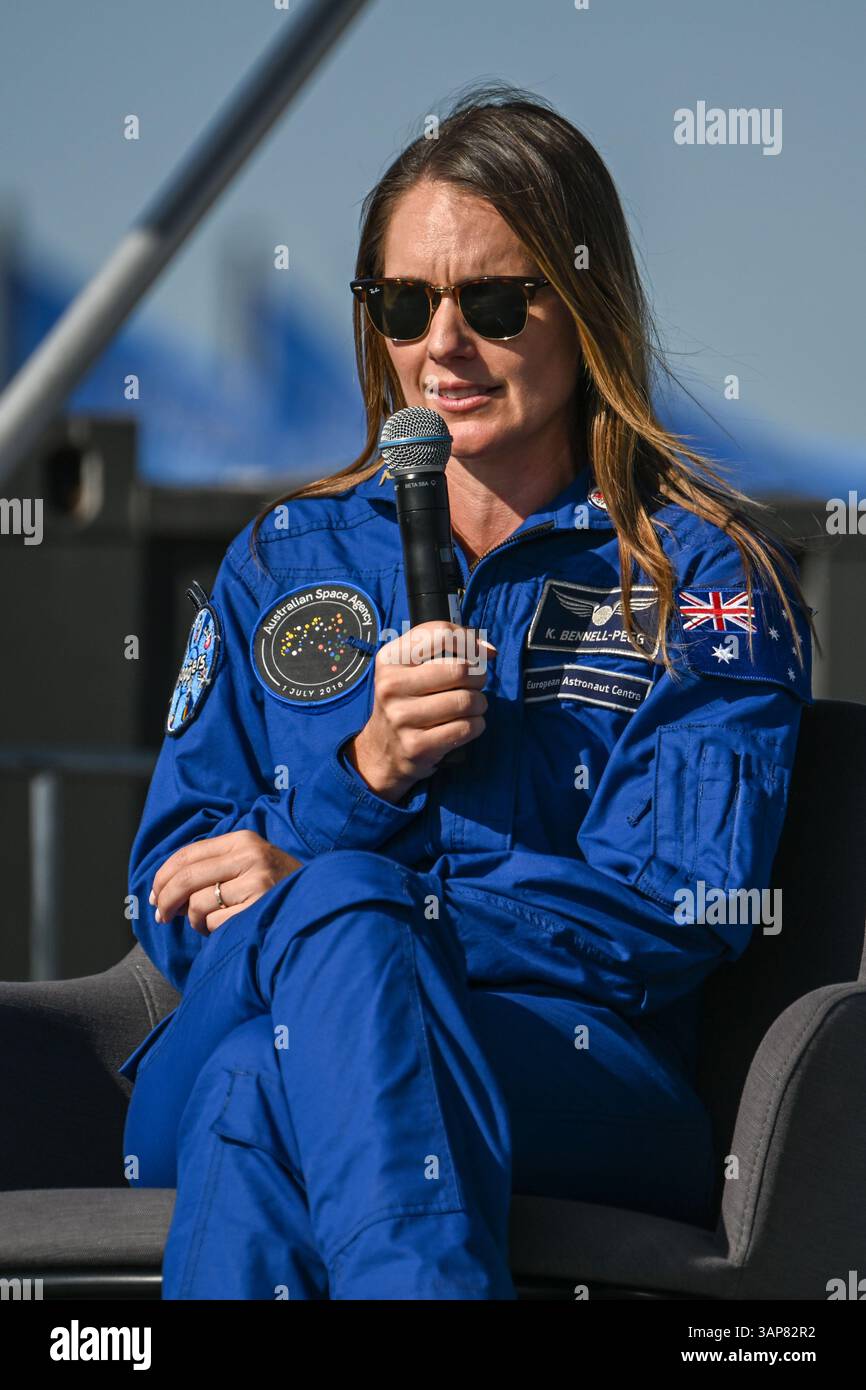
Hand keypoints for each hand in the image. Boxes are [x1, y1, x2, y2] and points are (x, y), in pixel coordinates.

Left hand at [150, 830, 303, 935]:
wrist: (319, 899)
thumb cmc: (275, 886)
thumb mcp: (248, 863)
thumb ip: (211, 868)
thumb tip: (164, 893)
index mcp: (242, 840)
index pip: (187, 854)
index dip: (162, 876)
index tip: (154, 894)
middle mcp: (250, 857)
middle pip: (186, 879)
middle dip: (166, 900)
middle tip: (161, 916)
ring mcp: (257, 883)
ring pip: (199, 904)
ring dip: (195, 920)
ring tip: (209, 922)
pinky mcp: (259, 908)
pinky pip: (215, 923)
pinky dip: (213, 930)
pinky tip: (226, 928)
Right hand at [345, 621, 495, 803]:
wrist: (382, 749)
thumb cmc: (406, 701)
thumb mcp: (409, 667)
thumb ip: (443, 649)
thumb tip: (488, 650)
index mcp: (390, 659)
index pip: (440, 634)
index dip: (470, 641)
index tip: (483, 653)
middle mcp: (391, 686)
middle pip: (459, 669)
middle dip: (479, 676)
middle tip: (475, 684)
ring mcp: (402, 717)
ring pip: (467, 700)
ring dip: (480, 703)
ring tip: (471, 706)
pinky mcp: (416, 745)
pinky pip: (466, 728)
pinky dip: (477, 724)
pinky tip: (467, 724)